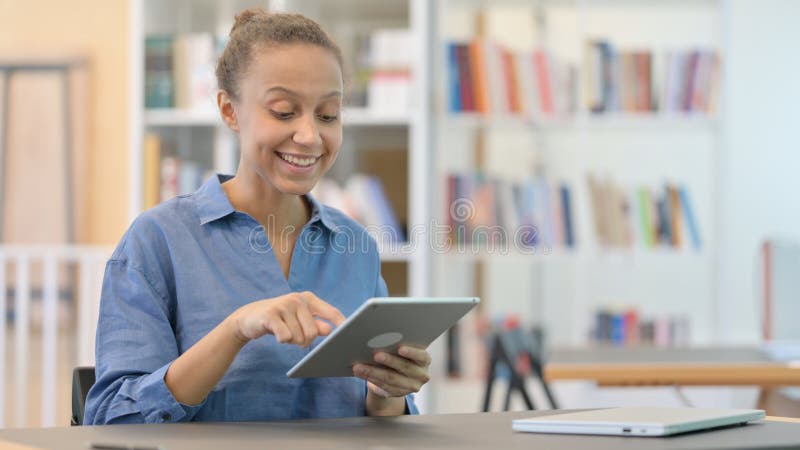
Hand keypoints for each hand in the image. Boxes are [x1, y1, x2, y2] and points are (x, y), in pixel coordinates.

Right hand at [227, 291, 345, 346]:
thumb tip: (329, 330)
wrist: (248, 318)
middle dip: (304, 340)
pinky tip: (275, 333)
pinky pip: (285, 337)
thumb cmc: (279, 320)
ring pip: (299, 337)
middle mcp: (298, 299)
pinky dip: (282, 340)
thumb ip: (315, 324)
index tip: (352, 335)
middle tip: (292, 335)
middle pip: (314, 333)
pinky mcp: (271, 315)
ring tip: (282, 331)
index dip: (342, 324)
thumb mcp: (299, 320)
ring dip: (291, 341)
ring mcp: (284, 305)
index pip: (331, 313)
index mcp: (309, 299)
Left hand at [353, 345, 430, 400]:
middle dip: (389, 360)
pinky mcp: (399, 393)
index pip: (421, 356)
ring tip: (359, 366)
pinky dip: (371, 378)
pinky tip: (360, 373)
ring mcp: (411, 386)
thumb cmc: (400, 354)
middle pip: (404, 367)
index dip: (412, 352)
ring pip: (391, 379)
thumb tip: (380, 336)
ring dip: (373, 372)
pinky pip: (384, 386)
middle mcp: (422, 374)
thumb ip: (398, 343)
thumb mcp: (403, 349)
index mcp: (425, 359)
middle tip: (375, 355)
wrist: (399, 374)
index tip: (400, 348)